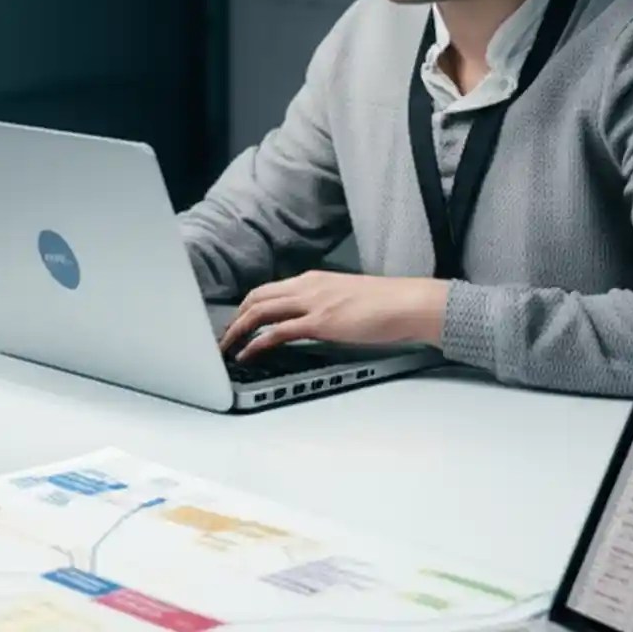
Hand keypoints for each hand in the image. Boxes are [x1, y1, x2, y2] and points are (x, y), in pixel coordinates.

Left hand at [218, 270, 449, 360]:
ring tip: (227, 348)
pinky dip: (256, 343)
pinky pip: (276, 331)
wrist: (407, 303)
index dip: (248, 306)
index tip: (238, 321)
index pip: (269, 289)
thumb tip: (315, 321)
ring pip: (259, 311)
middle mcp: (308, 286)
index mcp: (314, 279)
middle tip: (225, 337)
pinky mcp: (319, 322)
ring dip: (237, 330)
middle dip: (235, 318)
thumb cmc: (387, 303)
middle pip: (256, 297)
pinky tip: (248, 353)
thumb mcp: (347, 298)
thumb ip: (326, 305)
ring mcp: (312, 303)